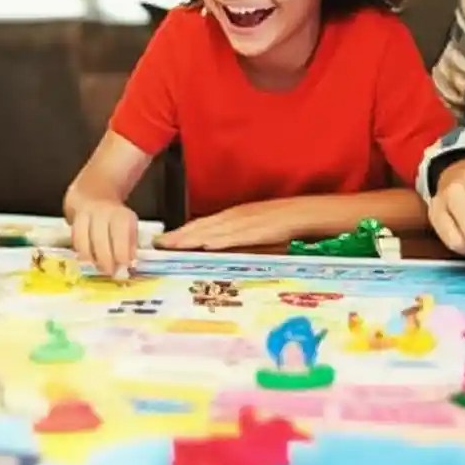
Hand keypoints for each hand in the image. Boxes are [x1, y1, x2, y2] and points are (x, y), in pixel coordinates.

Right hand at [70, 200, 137, 276]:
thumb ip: (131, 242)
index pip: (120, 236)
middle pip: (100, 240)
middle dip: (105, 260)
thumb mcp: (130, 224)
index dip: (121, 253)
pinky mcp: (73, 220)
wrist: (94, 193)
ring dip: (90, 258)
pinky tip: (88, 260)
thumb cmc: (116, 216)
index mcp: (120, 215)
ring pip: (83, 241)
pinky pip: (75, 239)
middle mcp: (101, 213)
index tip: (124, 266)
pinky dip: (81, 252)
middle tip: (110, 272)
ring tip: (98, 267)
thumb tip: (130, 260)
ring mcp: (85, 216)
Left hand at [156, 200, 295, 251]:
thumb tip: (214, 250)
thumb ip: (236, 241)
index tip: (163, 241)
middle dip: (179, 236)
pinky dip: (219, 239)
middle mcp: (235, 217)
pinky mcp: (257, 230)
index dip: (181, 233)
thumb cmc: (283, 225)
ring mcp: (245, 222)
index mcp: (233, 217)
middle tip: (158, 244)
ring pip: (213, 230)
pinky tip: (205, 245)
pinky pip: (235, 235)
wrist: (306, 214)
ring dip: (191, 237)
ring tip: (172, 245)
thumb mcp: (255, 233)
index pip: (202, 224)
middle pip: (201, 226)